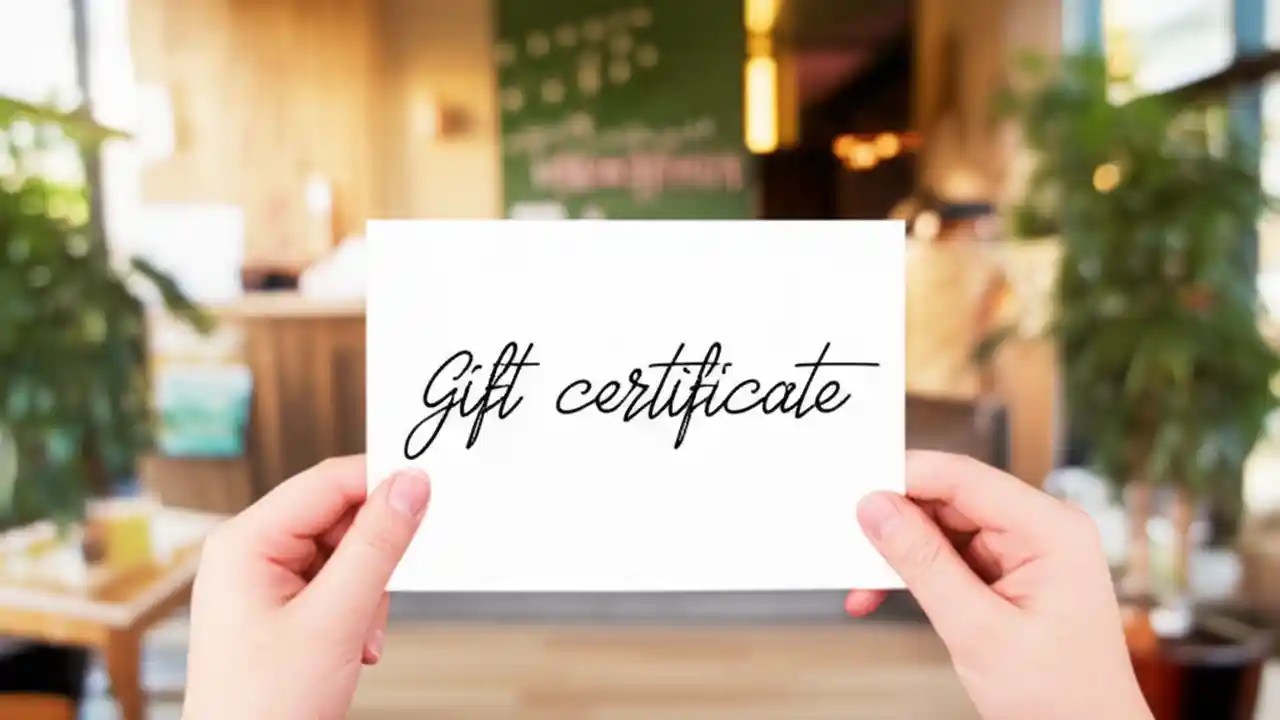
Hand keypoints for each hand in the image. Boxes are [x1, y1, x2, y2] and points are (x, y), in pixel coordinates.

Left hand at [183, 456, 429, 719]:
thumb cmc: (263, 709)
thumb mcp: (335, 619)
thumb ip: (378, 545)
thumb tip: (411, 484)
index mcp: (245, 542)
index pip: (328, 482)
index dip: (382, 483)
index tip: (431, 492)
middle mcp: (249, 554)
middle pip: (339, 517)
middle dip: (373, 559)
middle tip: (380, 598)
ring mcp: (262, 583)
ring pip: (344, 555)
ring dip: (367, 593)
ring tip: (357, 638)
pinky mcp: (278, 610)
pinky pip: (335, 586)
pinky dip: (356, 612)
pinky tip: (353, 647)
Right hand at [847, 452, 1150, 719]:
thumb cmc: (1061, 697)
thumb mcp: (979, 631)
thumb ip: (924, 564)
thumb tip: (877, 509)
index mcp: (1051, 529)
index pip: (964, 477)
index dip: (904, 477)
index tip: (856, 491)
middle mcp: (1042, 529)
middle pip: (949, 499)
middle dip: (896, 525)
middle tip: (851, 545)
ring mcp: (1027, 551)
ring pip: (943, 528)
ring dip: (901, 556)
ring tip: (865, 585)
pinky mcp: (1011, 572)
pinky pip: (951, 556)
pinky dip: (917, 575)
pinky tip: (885, 594)